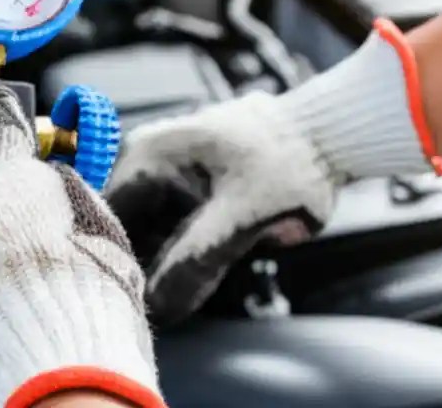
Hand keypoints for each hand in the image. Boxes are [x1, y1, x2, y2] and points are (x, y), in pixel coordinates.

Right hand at [107, 20, 441, 323]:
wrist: (334, 132)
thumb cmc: (291, 163)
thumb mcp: (241, 218)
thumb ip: (195, 263)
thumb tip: (159, 308)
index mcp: (149, 154)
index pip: (107, 218)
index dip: (120, 260)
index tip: (142, 295)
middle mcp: (151, 155)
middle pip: (130, 225)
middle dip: (154, 261)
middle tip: (185, 289)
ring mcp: (173, 164)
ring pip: (156, 226)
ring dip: (176, 255)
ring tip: (214, 263)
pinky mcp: (195, 176)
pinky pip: (178, 219)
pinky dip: (193, 243)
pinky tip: (223, 250)